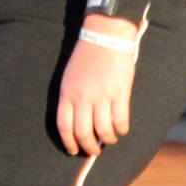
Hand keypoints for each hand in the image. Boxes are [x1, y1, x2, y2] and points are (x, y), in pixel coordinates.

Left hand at [57, 18, 136, 155]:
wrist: (105, 35)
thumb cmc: (87, 56)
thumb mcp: (70, 77)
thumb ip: (72, 98)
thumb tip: (80, 123)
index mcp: (67, 93)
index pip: (64, 126)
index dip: (69, 142)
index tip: (74, 150)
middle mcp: (82, 97)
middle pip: (83, 132)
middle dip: (88, 146)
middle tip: (94, 150)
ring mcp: (101, 96)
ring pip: (103, 130)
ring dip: (107, 139)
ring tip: (109, 139)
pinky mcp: (120, 93)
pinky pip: (120, 120)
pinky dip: (121, 129)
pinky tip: (121, 129)